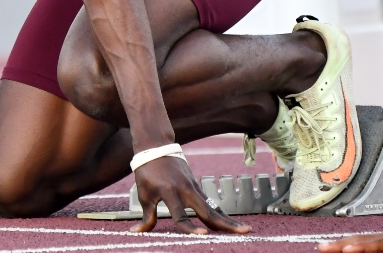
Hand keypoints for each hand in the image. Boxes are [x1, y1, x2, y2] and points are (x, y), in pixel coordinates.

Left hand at [130, 155, 250, 234]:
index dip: (190, 227)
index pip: (181, 216)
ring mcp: (193, 187)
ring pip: (213, 207)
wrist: (156, 147)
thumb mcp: (144, 194)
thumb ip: (146, 216)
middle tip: (241, 233)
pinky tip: (231, 223)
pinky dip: (220, 213)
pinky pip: (211, 202)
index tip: (202, 235)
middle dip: (224, 224)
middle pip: (207, 211)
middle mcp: (185, 190)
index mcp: (170, 192)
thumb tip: (137, 231)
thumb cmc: (147, 171)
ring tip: (245, 230)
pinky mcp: (196, 186)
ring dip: (228, 220)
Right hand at [318, 217, 382, 251]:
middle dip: (341, 244)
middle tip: (323, 247)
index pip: (379, 243)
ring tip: (323, 247)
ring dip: (341, 242)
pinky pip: (364, 239)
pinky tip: (339, 246)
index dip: (363, 247)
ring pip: (359, 238)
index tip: (348, 250)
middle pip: (362, 239)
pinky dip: (349, 242)